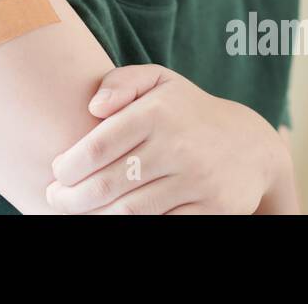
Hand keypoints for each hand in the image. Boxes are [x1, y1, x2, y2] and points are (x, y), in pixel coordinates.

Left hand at [46, 64, 288, 213]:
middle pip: (108, 184)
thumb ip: (121, 82)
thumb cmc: (187, 111)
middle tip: (56, 199)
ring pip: (129, 212)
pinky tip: (112, 217)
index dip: (68, 166)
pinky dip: (131, 226)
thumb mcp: (158, 81)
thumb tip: (93, 107)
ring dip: (95, 216)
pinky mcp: (211, 210)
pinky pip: (159, 225)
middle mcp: (178, 147)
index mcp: (158, 112)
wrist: (251, 147)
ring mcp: (196, 181)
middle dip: (71, 199)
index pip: (98, 146)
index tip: (56, 173)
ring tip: (78, 211)